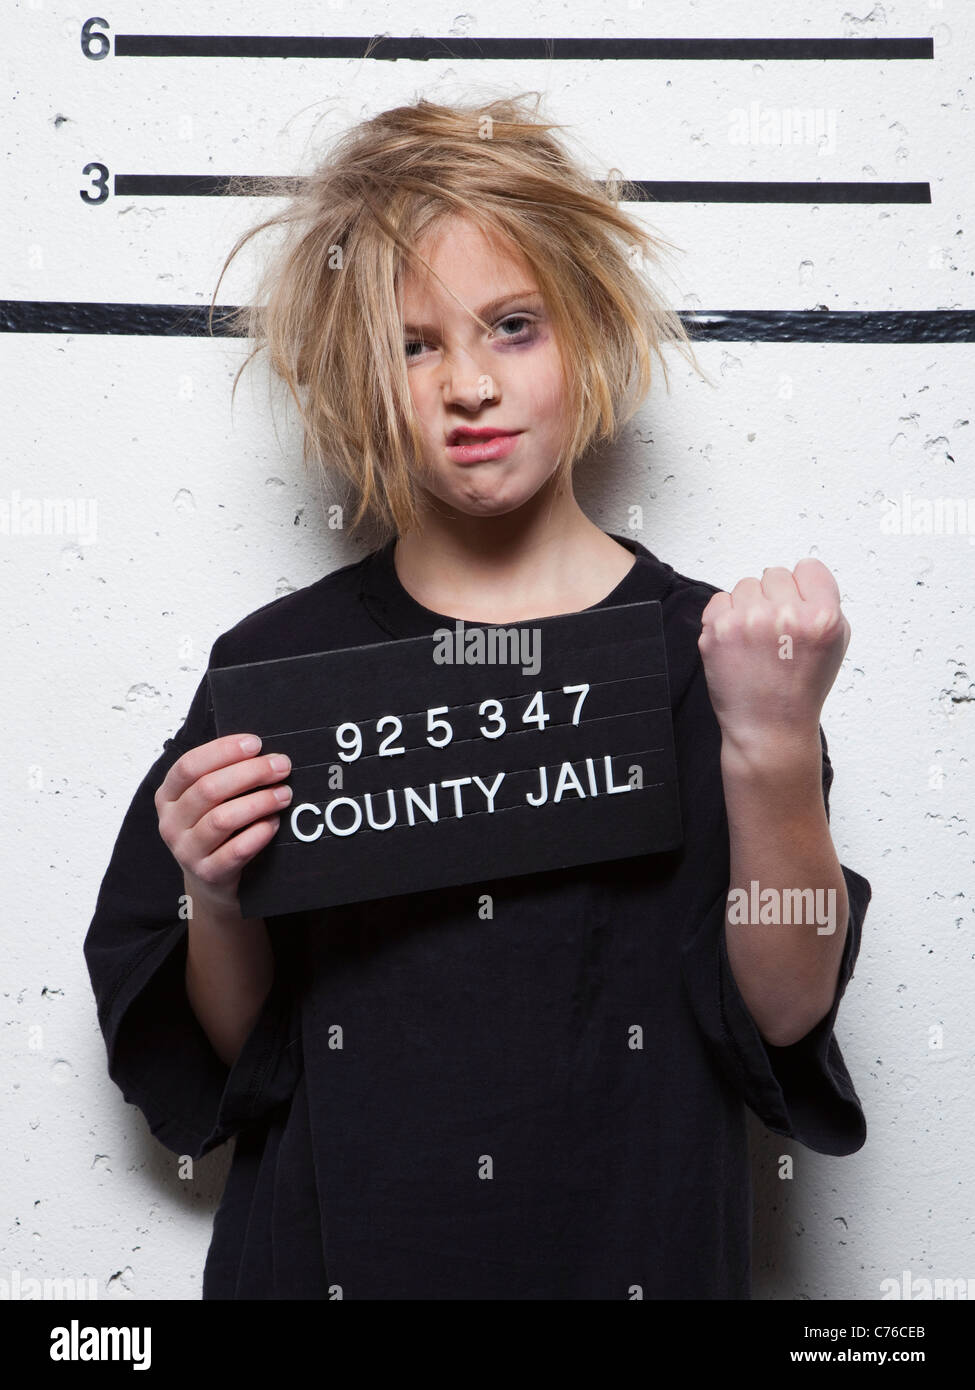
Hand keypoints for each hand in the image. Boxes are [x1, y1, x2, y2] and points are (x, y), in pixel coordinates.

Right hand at [154, 735, 291, 918]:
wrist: (211, 880)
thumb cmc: (216, 829)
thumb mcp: (209, 801)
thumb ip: (225, 775)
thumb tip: (263, 752)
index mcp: (168, 796)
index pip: (189, 765)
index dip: (223, 751)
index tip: (255, 743)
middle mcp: (171, 822)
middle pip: (208, 789)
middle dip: (251, 773)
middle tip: (281, 766)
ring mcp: (186, 851)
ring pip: (222, 819)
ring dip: (259, 802)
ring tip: (284, 794)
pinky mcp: (208, 873)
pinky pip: (236, 851)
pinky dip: (259, 833)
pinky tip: (274, 822)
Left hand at [697, 558, 850, 757]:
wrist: (770, 728)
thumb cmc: (801, 689)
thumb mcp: (836, 644)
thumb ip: (824, 603)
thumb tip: (800, 577)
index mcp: (823, 617)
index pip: (809, 567)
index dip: (803, 588)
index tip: (798, 607)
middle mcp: (786, 616)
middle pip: (775, 574)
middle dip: (775, 598)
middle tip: (776, 633)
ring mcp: (749, 621)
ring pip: (746, 585)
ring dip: (750, 606)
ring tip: (756, 641)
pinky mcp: (717, 630)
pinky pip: (720, 599)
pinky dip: (726, 617)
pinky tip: (738, 643)